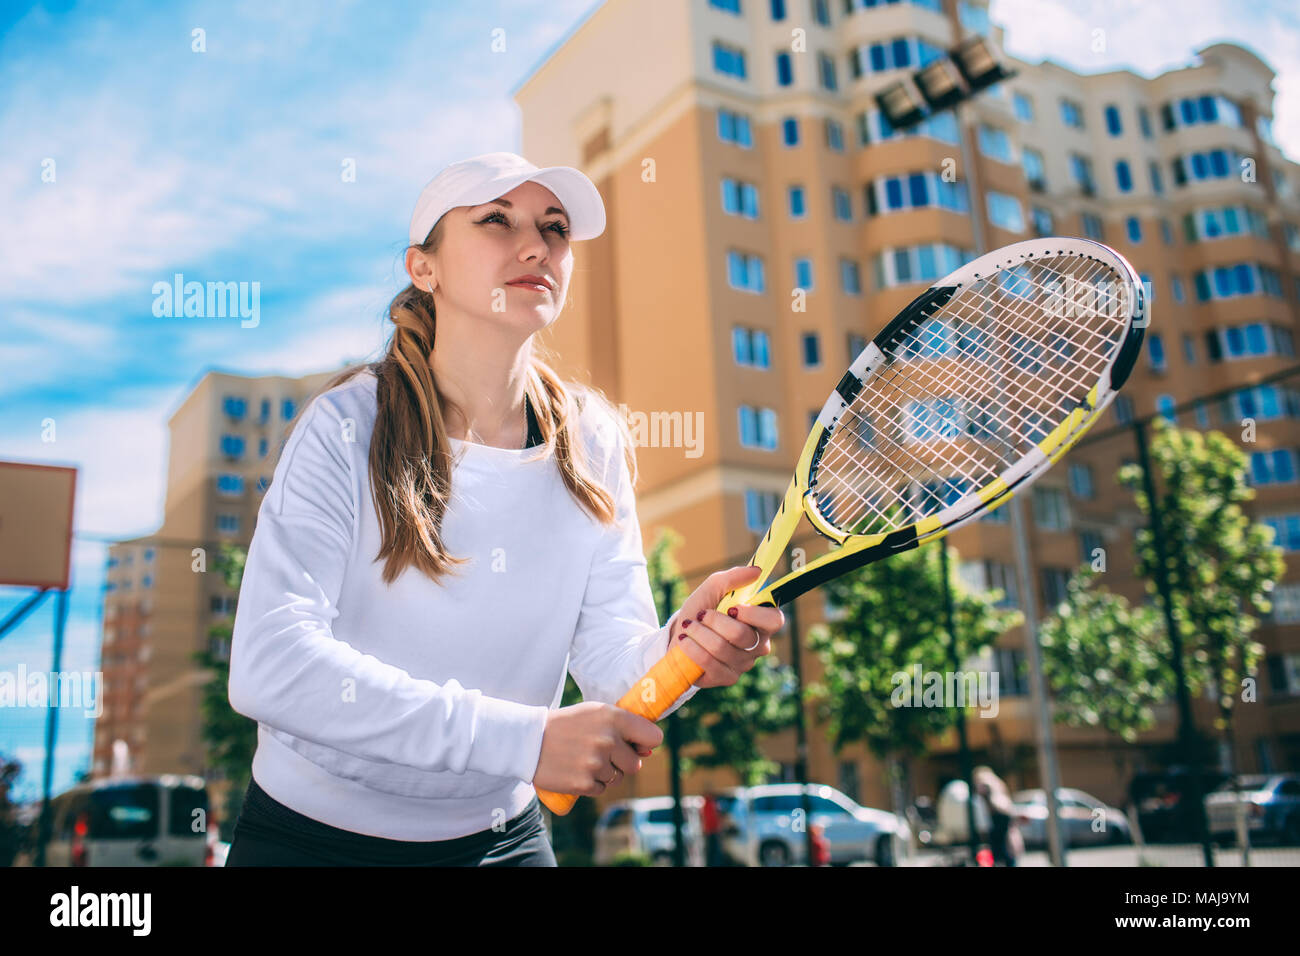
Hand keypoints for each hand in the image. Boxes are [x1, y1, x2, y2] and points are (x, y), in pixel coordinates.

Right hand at [533, 702, 662, 796]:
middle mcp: (607, 740)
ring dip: (604, 773)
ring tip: (583, 759)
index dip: (645, 743)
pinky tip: (576, 769)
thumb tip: (648, 751)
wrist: (529, 741)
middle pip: (636, 764)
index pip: (653, 737)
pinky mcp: (584, 783)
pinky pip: (601, 789)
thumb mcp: (595, 714)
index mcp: (613, 717)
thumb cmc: (567, 724)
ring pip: (617, 778)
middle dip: (622, 762)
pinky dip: (591, 783)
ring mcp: (596, 763)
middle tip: (600, 752)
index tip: (635, 744)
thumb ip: (624, 727)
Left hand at [670, 565, 783, 689]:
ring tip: (689, 627)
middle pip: (741, 634)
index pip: (775, 620)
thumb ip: (733, 578)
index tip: (732, 607)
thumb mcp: (713, 588)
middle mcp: (757, 646)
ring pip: (721, 648)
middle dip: (714, 620)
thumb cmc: (701, 610)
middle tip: (701, 615)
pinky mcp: (726, 678)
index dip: (753, 614)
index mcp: (761, 623)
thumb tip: (757, 571)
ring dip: (698, 632)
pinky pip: (709, 663)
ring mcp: (743, 664)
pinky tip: (685, 641)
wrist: (680, 634)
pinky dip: (692, 648)